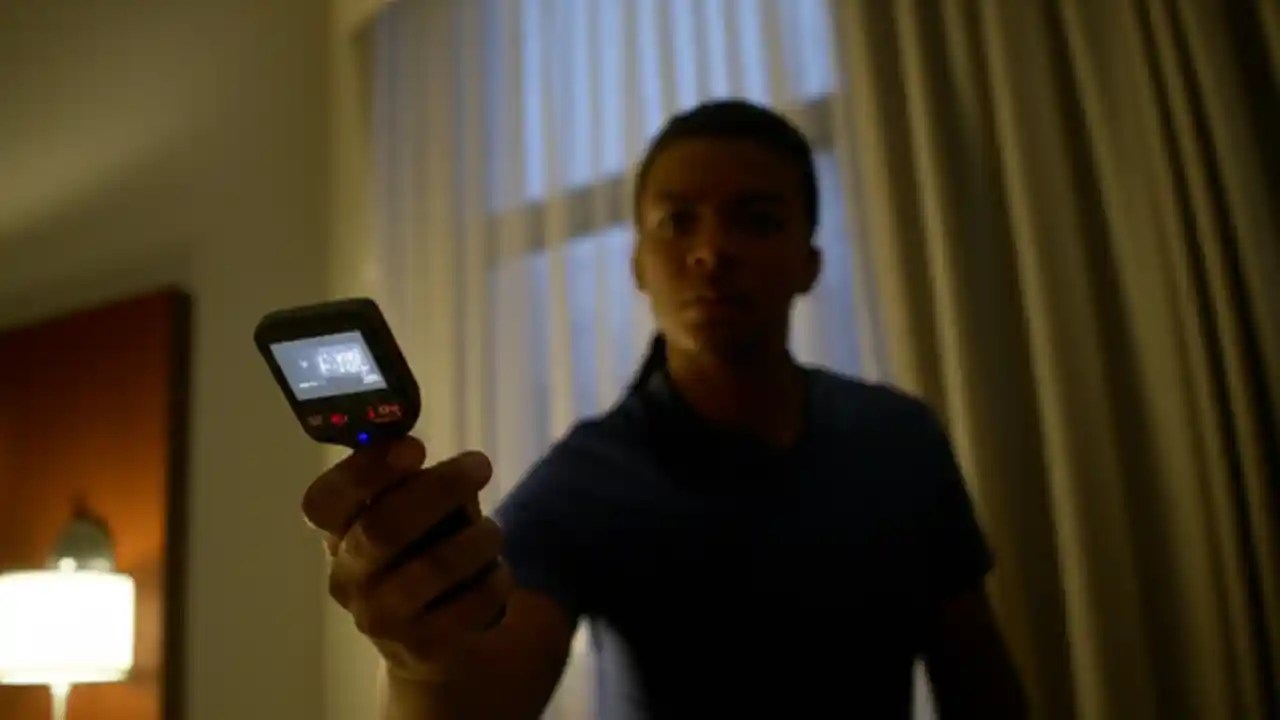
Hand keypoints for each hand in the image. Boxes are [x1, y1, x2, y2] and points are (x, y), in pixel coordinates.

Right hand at [303, 436, 513, 680]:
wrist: (427, 641)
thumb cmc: (419, 552)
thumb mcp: (408, 511)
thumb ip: (409, 482)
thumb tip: (415, 451)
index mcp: (336, 535)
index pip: (323, 503)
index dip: (365, 471)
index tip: (416, 447)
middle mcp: (347, 578)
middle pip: (382, 529)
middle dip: (439, 489)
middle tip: (480, 464)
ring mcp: (380, 618)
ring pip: (433, 567)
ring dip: (477, 538)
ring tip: (493, 531)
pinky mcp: (423, 647)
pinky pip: (471, 605)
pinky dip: (495, 579)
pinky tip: (498, 571)